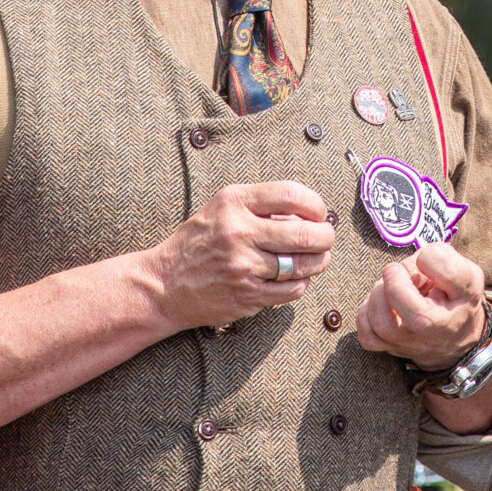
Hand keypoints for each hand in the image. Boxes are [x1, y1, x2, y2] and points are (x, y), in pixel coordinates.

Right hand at [146, 181, 334, 329]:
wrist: (164, 285)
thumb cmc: (199, 241)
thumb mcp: (222, 208)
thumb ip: (261, 205)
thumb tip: (308, 212)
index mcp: (233, 203)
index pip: (290, 195)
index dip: (315, 203)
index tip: (319, 212)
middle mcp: (238, 233)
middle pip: (304, 234)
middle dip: (325, 236)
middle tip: (327, 237)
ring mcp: (243, 267)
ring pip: (301, 265)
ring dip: (318, 261)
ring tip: (319, 257)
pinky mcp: (246, 296)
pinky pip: (291, 290)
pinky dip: (300, 283)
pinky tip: (296, 277)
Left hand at [357, 240, 488, 367]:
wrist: (456, 335)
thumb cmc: (455, 295)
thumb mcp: (462, 269)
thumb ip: (438, 257)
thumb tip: (405, 267)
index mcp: (464, 296)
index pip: (450, 274)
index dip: (432, 259)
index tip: (424, 259)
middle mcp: (442, 326)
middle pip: (417, 315)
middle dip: (396, 283)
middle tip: (395, 270)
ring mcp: (415, 342)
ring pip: (384, 326)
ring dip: (377, 296)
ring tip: (385, 286)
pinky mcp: (394, 348)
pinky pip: (369, 338)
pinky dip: (365, 315)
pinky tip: (378, 303)